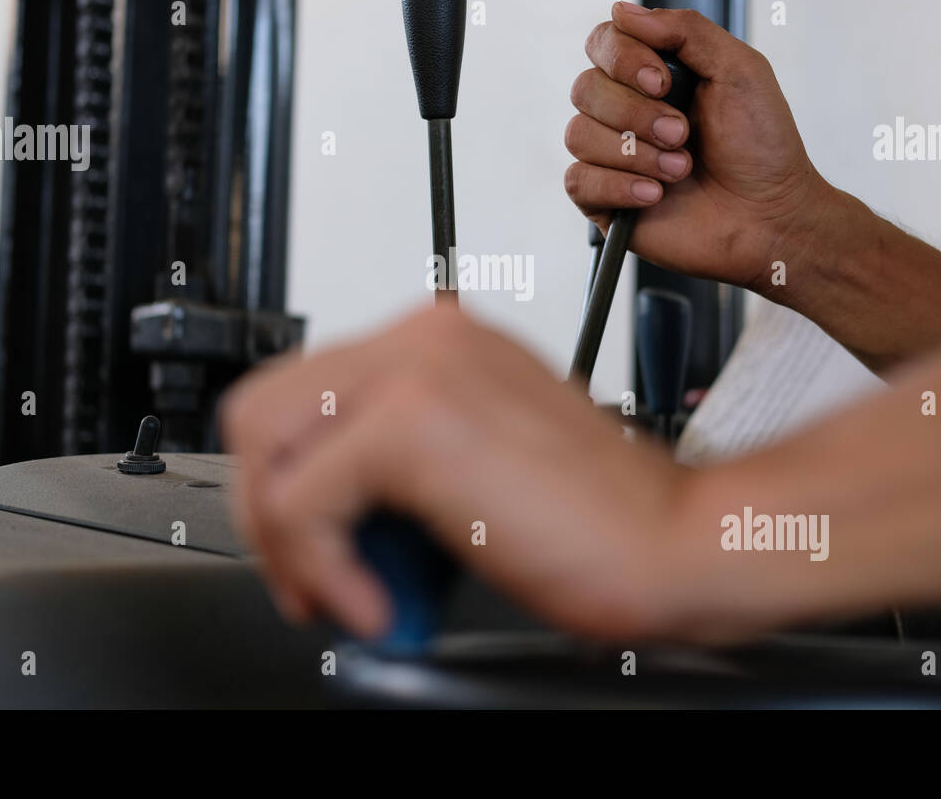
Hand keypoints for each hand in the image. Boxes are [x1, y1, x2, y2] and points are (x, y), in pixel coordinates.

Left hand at [221, 306, 693, 641]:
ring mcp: (415, 367)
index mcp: (440, 340)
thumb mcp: (477, 470)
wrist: (675, 538)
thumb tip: (332, 521)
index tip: (315, 548)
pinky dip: (323, 570)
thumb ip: (400, 468)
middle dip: (270, 508)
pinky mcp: (410, 421)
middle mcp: (424, 336)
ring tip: (349, 592)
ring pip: (266, 448)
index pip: (304, 391)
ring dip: (289, 541)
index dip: (289, 478)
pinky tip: (380, 603)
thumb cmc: (599, 518)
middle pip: (265, 408)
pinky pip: (301, 503)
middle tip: (311, 578)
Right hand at [564, 3, 833, 290]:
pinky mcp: (604, 202)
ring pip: (578, 135)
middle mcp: (624, 112)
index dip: (623, 59)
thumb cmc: (761, 147)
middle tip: (683, 134)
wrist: (770, 217)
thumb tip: (621, 10)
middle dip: (636, 113)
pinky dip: (618, 185)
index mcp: (652, 76)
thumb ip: (684, 30)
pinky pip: (577, 180)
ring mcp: (611, 158)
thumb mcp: (738, 69)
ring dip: (635, 153)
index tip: (664, 83)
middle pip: (585, 89)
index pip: (603, 43)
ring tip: (681, 170)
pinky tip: (655, 195)